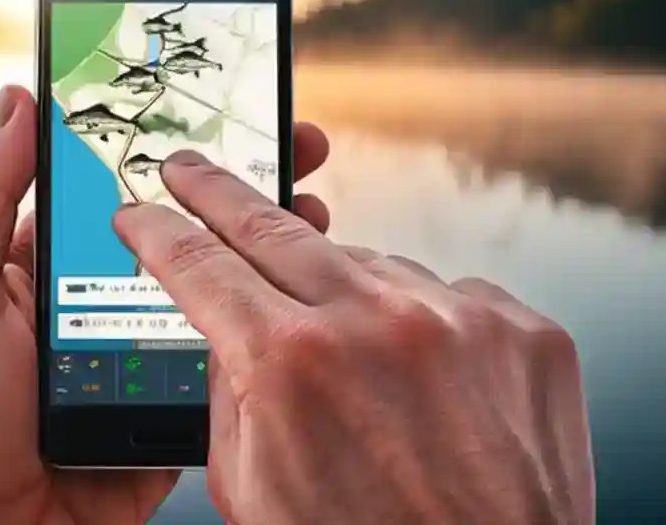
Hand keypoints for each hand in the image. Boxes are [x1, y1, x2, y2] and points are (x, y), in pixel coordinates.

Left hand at [0, 85, 334, 524]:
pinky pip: (223, 356)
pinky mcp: (171, 402)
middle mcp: (101, 295)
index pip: (118, 179)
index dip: (171, 139)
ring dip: (264, 248)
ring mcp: (141, 348)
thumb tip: (15, 102)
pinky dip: (261, 327)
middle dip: (241, 183)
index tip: (221, 99)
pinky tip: (296, 297)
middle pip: (181, 225)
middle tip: (293, 142)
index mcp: (48, 259)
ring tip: (312, 211)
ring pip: (214, 285)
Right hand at [113, 151, 594, 524]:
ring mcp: (457, 319)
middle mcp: (375, 324)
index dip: (159, 232)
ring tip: (355, 367)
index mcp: (290, 367)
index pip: (199, 264)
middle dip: (219, 195)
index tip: (143, 215)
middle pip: (273, 228)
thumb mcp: (252, 490)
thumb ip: (229, 393)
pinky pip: (445, 294)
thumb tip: (226, 329)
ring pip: (367, 265)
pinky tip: (421, 381)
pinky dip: (422, 326)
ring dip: (343, 295)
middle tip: (193, 174)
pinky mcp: (522, 330)